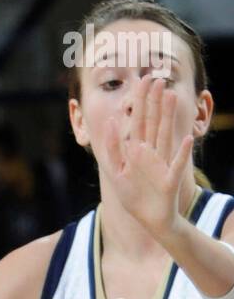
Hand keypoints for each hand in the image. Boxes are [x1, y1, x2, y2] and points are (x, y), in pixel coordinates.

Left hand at [104, 73, 193, 240]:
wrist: (149, 220)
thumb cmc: (134, 196)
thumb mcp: (116, 172)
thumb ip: (112, 149)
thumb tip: (111, 122)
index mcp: (138, 150)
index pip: (139, 121)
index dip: (141, 101)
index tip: (143, 80)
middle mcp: (152, 152)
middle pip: (154, 123)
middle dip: (155, 102)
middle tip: (158, 79)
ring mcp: (163, 164)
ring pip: (165, 136)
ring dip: (168, 117)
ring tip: (172, 96)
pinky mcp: (170, 180)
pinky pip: (176, 166)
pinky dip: (181, 154)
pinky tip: (186, 140)